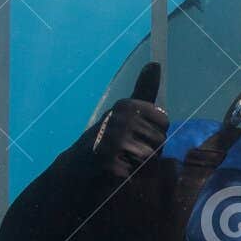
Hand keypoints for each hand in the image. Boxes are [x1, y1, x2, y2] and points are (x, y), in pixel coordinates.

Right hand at [91, 63, 168, 182]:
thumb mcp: (125, 111)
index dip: (154, 132)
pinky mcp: (110, 165)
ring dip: (140, 165)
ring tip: (123, 160)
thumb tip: (156, 63)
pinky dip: (130, 177)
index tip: (137, 134)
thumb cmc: (107, 137)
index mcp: (127, 105)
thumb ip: (144, 90)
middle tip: (127, 151)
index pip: (164, 122)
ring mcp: (114, 143)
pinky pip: (137, 174)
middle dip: (149, 150)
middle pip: (160, 141)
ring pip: (151, 158)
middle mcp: (121, 120)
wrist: (77, 167)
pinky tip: (116, 171)